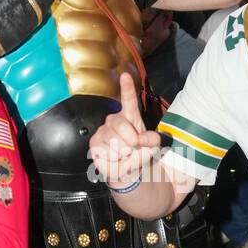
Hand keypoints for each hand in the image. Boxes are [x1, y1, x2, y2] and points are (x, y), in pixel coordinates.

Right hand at [89, 72, 161, 186]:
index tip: (125, 76)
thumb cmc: (138, 155)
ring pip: (114, 141)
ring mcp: (103, 131)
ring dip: (123, 153)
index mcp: (130, 117)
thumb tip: (143, 139)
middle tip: (133, 148)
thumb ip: (152, 141)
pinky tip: (114, 158)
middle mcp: (115, 120)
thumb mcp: (151, 147)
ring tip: (123, 154)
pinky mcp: (94, 143)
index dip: (127, 88)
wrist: (128, 171)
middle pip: (121, 126)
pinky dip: (114, 160)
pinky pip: (106, 152)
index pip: (129, 100)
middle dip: (131, 141)